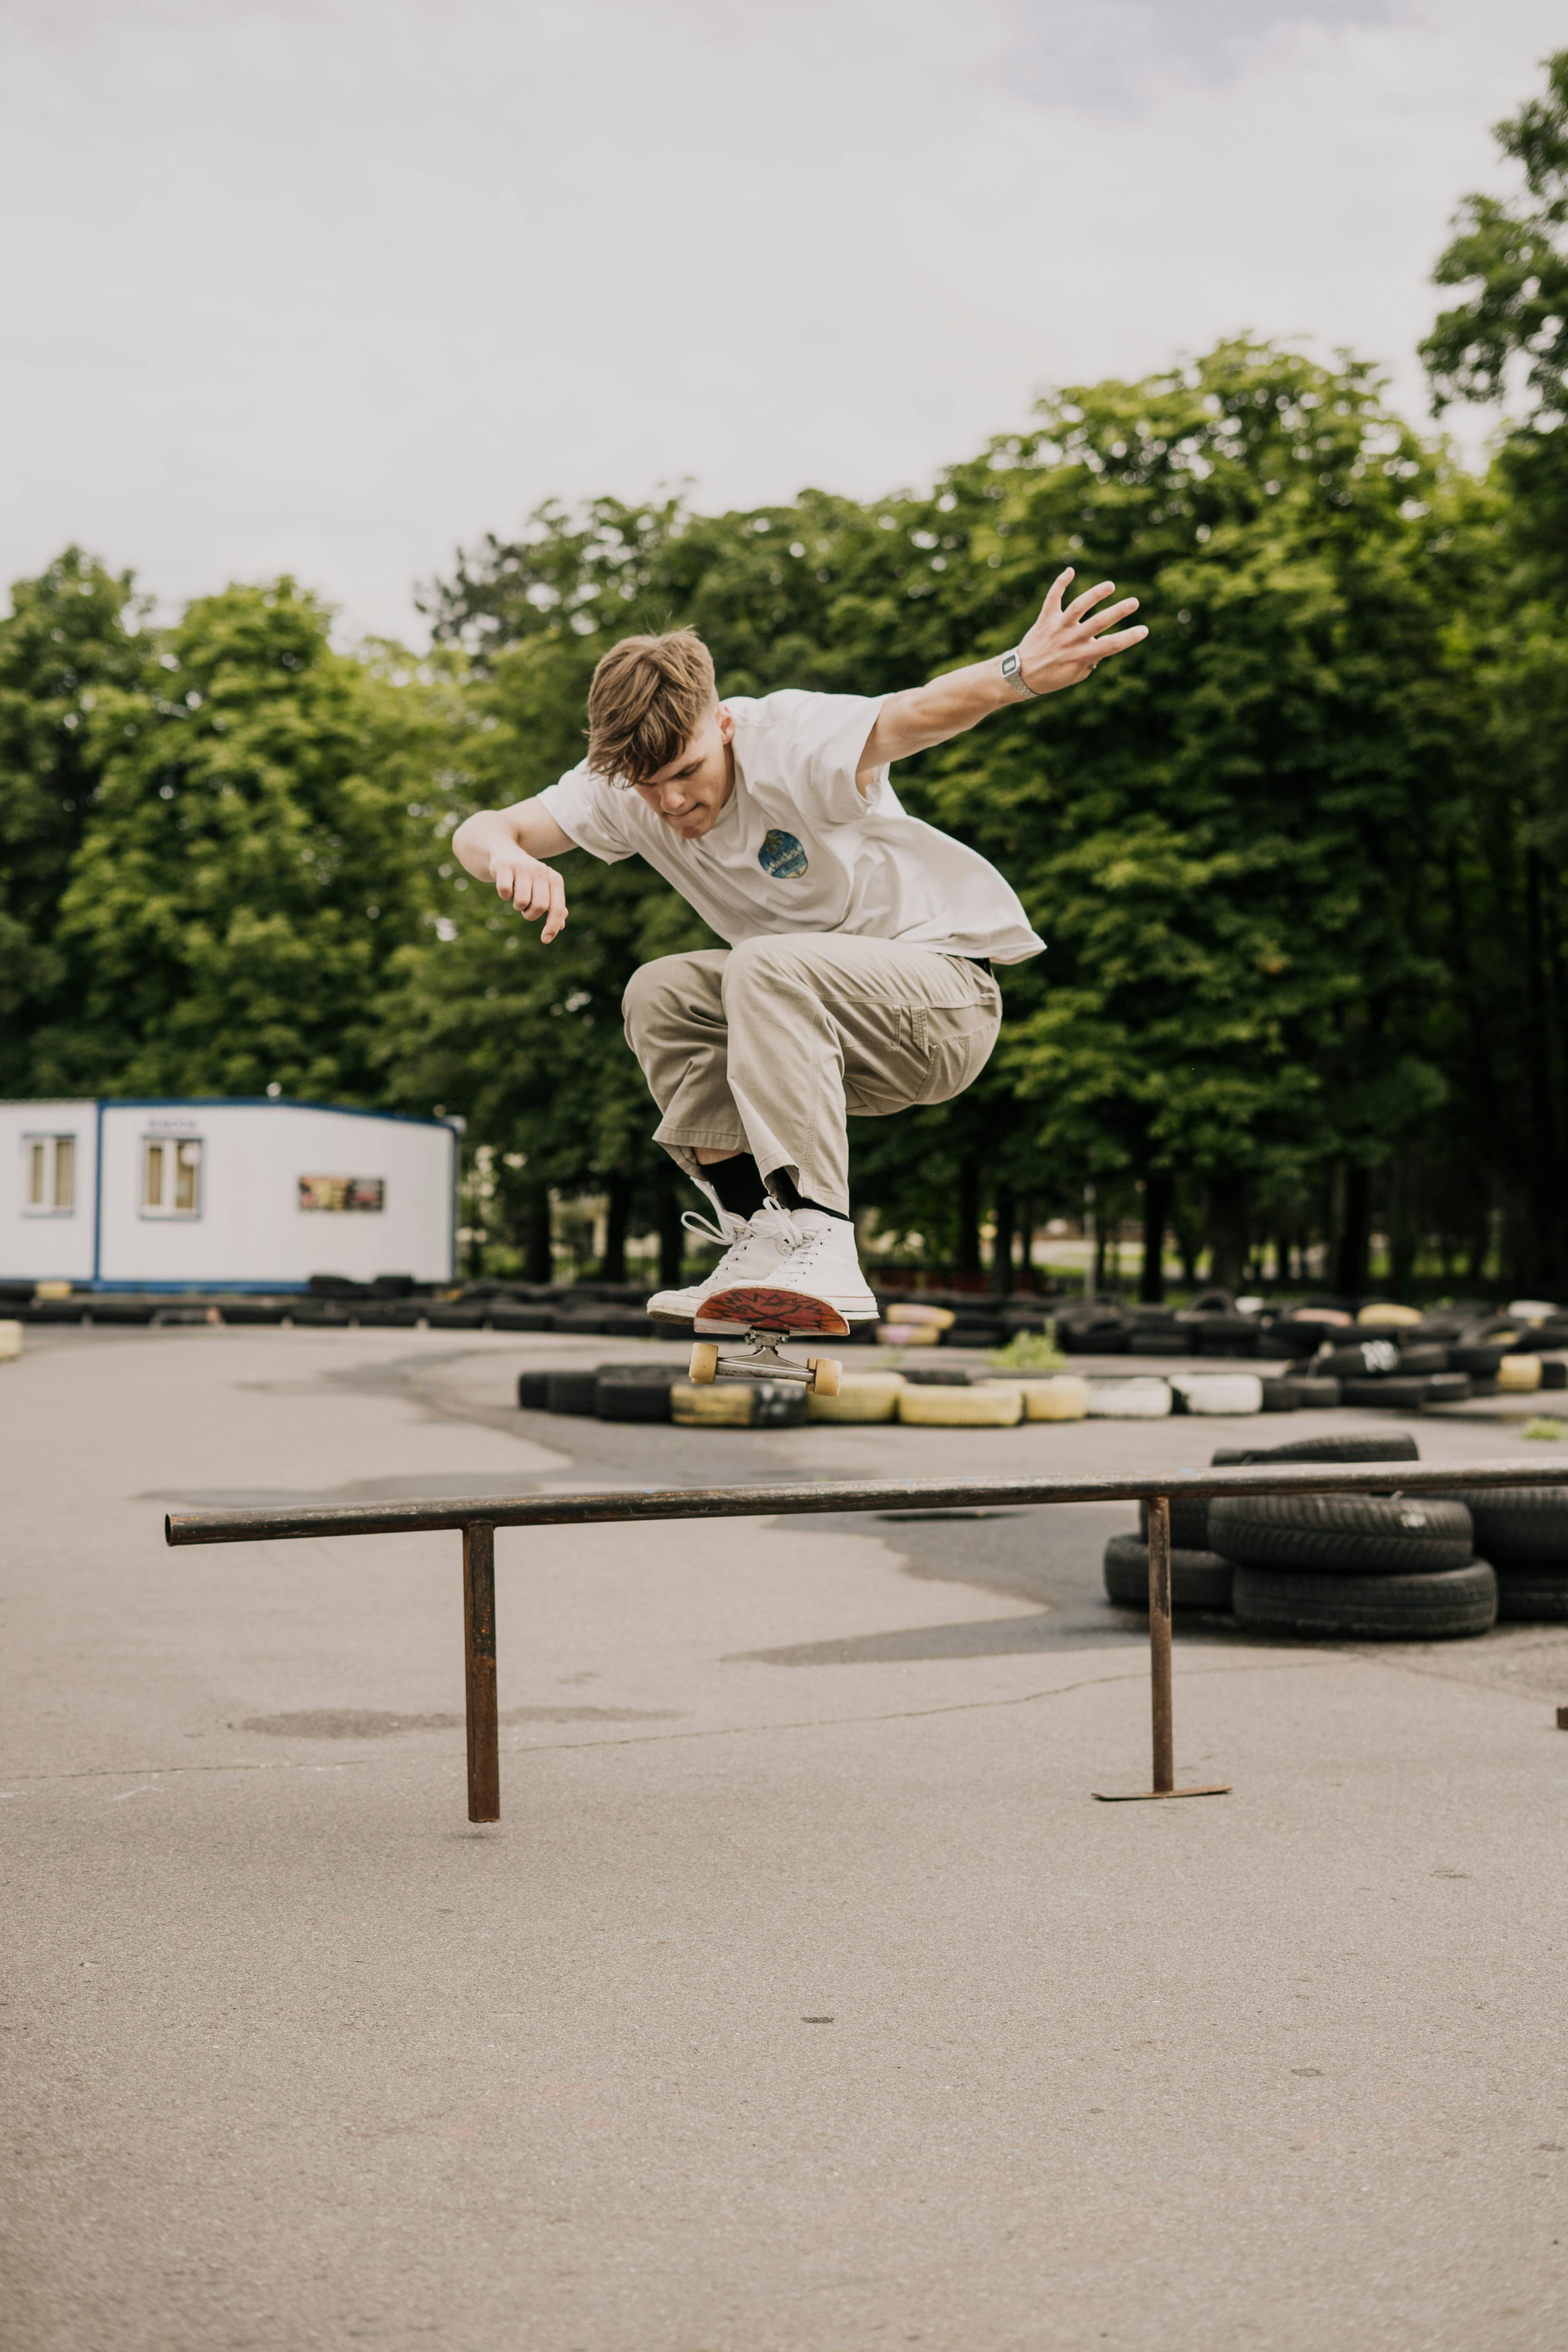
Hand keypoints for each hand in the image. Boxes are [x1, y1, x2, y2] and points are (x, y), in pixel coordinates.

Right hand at [491, 846, 567, 942]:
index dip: (553, 926)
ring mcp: (523, 867)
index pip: (558, 908)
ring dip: (517, 906)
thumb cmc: (527, 876)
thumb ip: (554, 905)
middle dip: (530, 915)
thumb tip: (561, 926)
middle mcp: (541, 871)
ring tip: (517, 896)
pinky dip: (504, 896)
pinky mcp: (505, 866)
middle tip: (525, 909)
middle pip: (540, 907)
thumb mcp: (544, 888)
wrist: (505, 851)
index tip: (545, 939)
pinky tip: (506, 888)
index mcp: (554, 879)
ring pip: (522, 902)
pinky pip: (505, 892)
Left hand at [1016, 570, 1147, 694]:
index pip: (1110, 646)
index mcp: (1081, 655)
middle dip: (1118, 612)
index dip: (1129, 638)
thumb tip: (1102, 647)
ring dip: (1094, 594)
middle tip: (1134, 602)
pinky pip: (1053, 598)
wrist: (1021, 675)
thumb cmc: (1052, 677)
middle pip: (1098, 623)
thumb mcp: (1076, 676)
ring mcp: (1057, 627)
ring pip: (1078, 607)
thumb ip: (1091, 661)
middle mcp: (1070, 639)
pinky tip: (1070, 570)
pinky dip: (1060, 583)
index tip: (1144, 630)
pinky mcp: (1045, 618)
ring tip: (1110, 586)